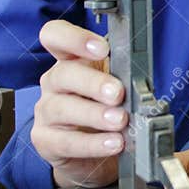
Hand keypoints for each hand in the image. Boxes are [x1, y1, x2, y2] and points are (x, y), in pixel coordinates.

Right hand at [30, 19, 125, 188]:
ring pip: (63, 108)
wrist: (92, 153)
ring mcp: (46, 111)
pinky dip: (92, 143)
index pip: (56, 36)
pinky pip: (66, 141)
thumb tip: (144, 81)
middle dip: (94, 82)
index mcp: (72, 60)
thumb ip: (124, 77)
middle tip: (118, 94)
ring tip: (120, 121)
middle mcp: (55, 82)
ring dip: (95, 115)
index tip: (102, 48)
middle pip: (64, 73)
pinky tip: (113, 143)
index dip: (75, 38)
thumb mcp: (116, 86)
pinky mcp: (45, 140)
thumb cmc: (106, 110)